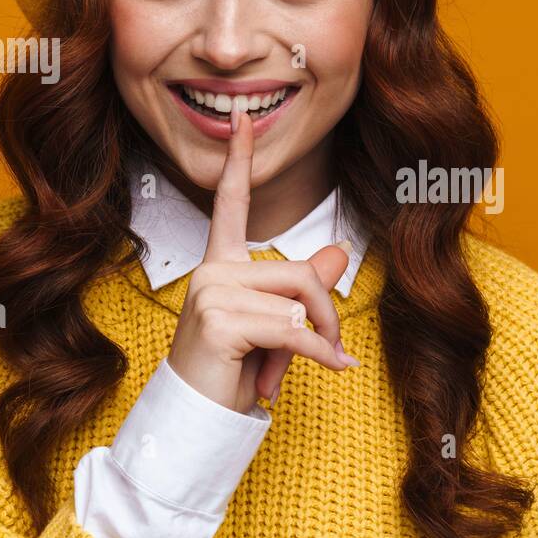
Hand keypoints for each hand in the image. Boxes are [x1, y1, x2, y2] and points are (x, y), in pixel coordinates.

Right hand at [166, 110, 359, 413]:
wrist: (199, 420)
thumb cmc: (233, 372)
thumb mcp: (277, 326)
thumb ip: (306, 289)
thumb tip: (339, 253)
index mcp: (220, 266)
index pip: (231, 203)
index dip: (239, 160)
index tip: (243, 118)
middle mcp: (211, 272)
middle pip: (298, 271)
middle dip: (326, 313)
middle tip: (328, 349)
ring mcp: (211, 294)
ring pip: (299, 301)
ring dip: (317, 339)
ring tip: (300, 367)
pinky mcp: (219, 322)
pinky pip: (293, 328)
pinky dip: (319, 352)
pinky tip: (333, 367)